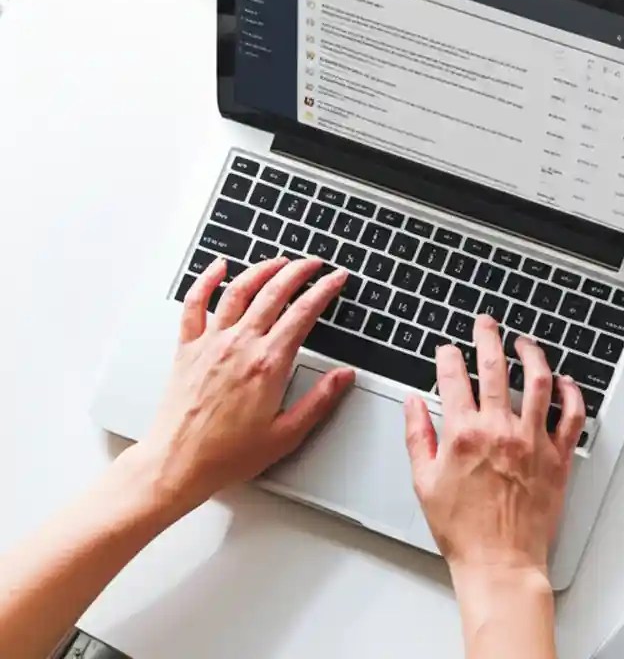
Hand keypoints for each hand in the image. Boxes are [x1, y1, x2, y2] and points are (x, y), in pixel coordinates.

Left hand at [130, 256, 355, 512]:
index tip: (336, 278)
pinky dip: (205, 281)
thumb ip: (320, 400)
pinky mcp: (187, 349)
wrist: (177, 463)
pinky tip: (217, 268)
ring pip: (238, 291)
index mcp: (268, 364)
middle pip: (273, 292)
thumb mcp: (287, 434)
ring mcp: (211, 344)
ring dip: (261, 270)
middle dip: (298, 271)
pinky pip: (194, 305)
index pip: (303, 313)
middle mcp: (239, 346)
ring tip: (279, 261)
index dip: (324, 290)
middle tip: (314, 263)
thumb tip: (344, 376)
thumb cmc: (227, 455)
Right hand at [404, 315, 586, 576]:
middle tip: (486, 323)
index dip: (449, 357)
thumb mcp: (424, 482)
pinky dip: (571, 393)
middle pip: (496, 367)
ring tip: (524, 342)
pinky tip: (564, 381)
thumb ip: (418, 437)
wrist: (500, 562)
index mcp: (464, 435)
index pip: (455, 379)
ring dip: (531, 353)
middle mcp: (500, 431)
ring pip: (538, 380)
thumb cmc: (462, 530)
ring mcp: (533, 441)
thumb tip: (414, 405)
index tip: (448, 349)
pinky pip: (571, 415)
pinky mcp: (557, 456)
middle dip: (488, 336)